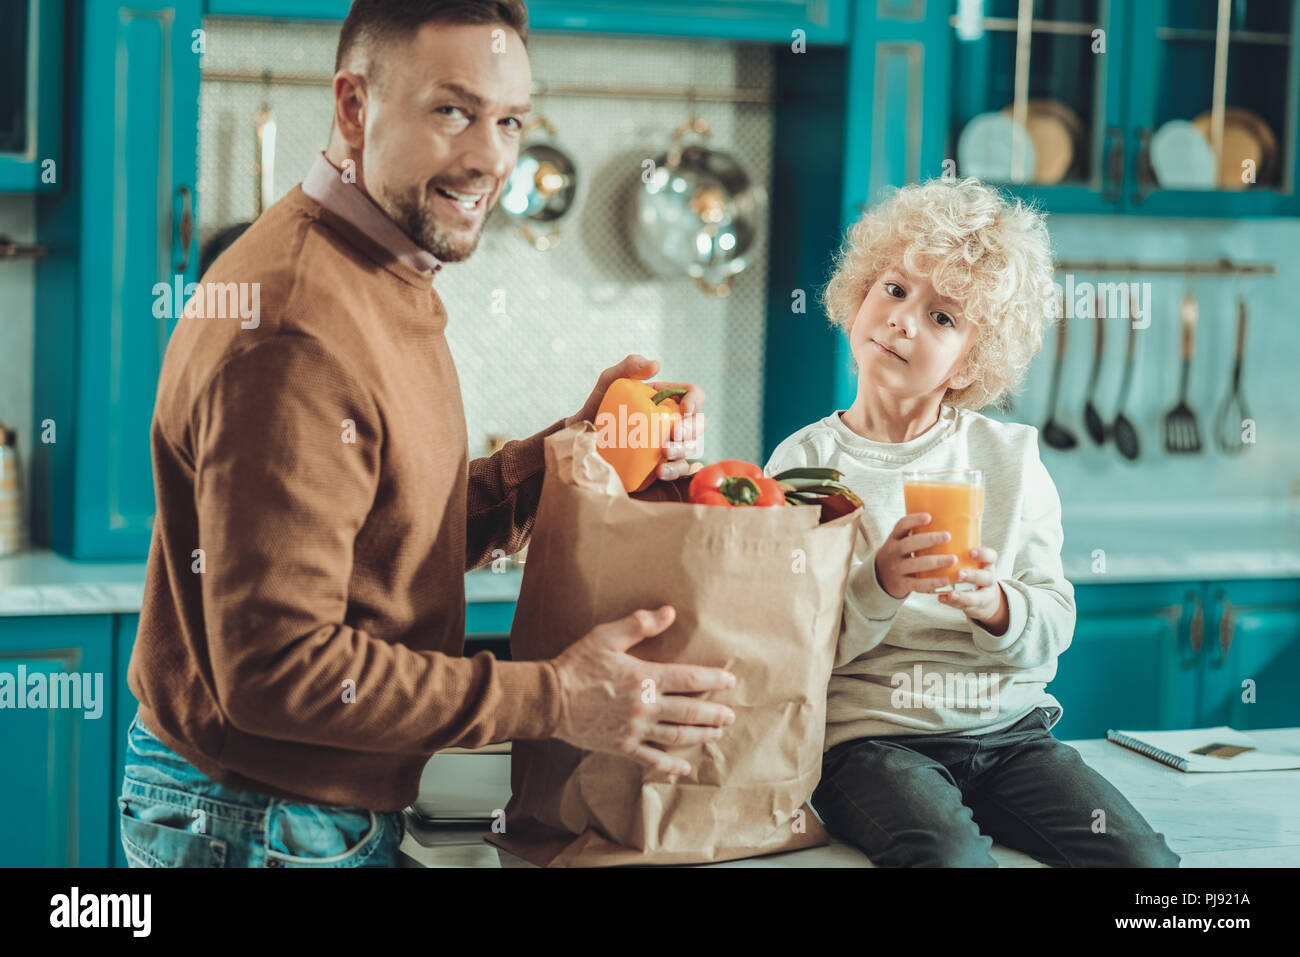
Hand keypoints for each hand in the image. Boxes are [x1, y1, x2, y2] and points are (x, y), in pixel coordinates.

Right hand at [550, 605, 735, 776]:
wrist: (549, 699)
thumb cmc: (577, 665)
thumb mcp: (606, 636)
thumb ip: (639, 624)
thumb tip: (669, 612)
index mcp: (645, 678)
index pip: (689, 679)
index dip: (712, 680)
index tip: (729, 680)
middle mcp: (645, 706)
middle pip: (690, 711)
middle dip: (714, 713)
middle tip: (731, 715)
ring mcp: (635, 729)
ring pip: (677, 735)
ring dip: (701, 735)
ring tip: (717, 734)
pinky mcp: (622, 746)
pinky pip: (652, 758)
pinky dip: (671, 764)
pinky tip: (685, 766)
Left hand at [565, 354, 707, 481]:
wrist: (584, 437)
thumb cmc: (598, 405)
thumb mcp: (610, 381)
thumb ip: (630, 366)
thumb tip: (657, 365)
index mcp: (668, 398)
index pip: (694, 394)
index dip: (695, 401)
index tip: (684, 410)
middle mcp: (673, 420)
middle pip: (699, 423)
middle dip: (692, 429)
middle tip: (674, 434)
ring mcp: (670, 443)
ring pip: (691, 447)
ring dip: (682, 450)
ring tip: (664, 452)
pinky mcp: (662, 464)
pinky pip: (679, 469)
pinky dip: (674, 470)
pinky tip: (661, 470)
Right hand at [875, 512, 962, 599]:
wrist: (881, 577)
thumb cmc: (900, 555)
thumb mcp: (900, 542)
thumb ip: (916, 534)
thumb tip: (949, 520)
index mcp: (894, 538)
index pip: (901, 525)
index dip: (914, 520)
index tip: (929, 517)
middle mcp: (893, 552)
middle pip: (908, 544)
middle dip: (929, 539)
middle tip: (948, 536)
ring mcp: (896, 569)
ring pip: (915, 564)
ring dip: (935, 561)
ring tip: (953, 559)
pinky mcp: (902, 584)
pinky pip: (918, 584)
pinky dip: (932, 582)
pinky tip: (946, 580)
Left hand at [938, 546, 1008, 634]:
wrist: (985, 599)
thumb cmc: (972, 571)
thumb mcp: (971, 560)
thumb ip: (958, 548)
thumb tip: (933, 526)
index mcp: (987, 564)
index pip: (991, 557)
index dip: (983, 554)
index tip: (971, 552)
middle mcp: (988, 579)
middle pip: (986, 577)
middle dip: (973, 576)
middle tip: (959, 574)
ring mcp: (983, 595)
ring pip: (978, 597)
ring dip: (964, 595)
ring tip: (951, 593)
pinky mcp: (974, 607)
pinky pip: (964, 607)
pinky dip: (952, 603)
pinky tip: (942, 598)